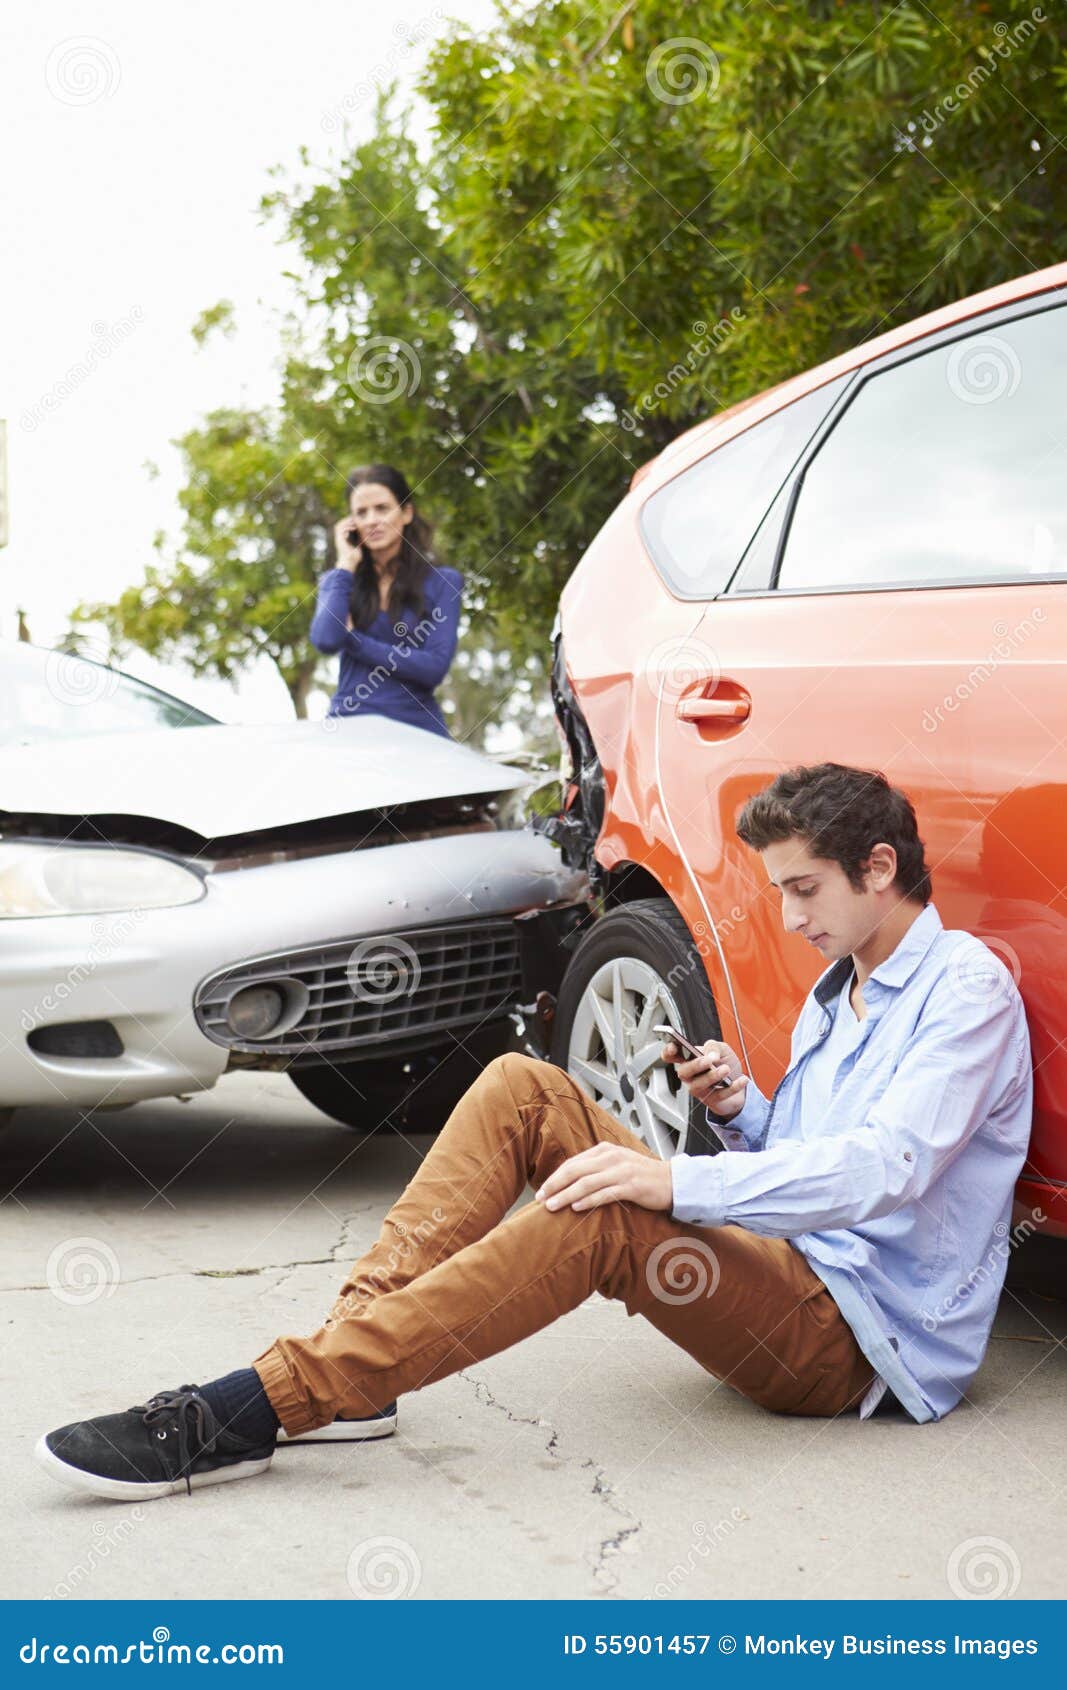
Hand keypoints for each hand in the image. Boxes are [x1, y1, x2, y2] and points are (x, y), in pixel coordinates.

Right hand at [332, 516, 362, 573]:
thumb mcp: (358, 547)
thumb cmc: (354, 558)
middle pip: (339, 525)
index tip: (355, 521)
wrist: (349, 563)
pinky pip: (341, 530)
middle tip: (354, 519)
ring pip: (339, 526)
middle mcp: (339, 538)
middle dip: (346, 520)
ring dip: (346, 522)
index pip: (343, 527)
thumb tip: (366, 537)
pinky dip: (347, 527)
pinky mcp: (339, 540)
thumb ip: (359, 541)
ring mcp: (338, 539)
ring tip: (353, 522)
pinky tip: (353, 528)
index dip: (348, 523)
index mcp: (343, 539)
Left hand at [534, 1141, 673, 1212]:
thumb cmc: (641, 1176)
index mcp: (605, 1150)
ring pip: (586, 1183)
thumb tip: (569, 1181)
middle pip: (575, 1171)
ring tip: (552, 1206)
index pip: (573, 1163)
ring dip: (566, 1194)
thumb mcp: (616, 1165)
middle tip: (540, 1198)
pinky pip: (605, 1193)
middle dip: (555, 1184)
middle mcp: (611, 1157)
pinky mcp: (632, 1186)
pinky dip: (588, 1200)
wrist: (672, 1181)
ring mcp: (622, 1171)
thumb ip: (596, 1169)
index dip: (555, 1177)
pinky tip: (576, 1207)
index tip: (542, 1190)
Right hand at [661, 1037, 748, 1120]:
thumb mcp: (722, 1049)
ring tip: (726, 1069)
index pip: (670, 1056)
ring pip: (699, 1085)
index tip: (674, 1047)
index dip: (668, 1051)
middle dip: (695, 1065)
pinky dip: (732, 1087)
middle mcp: (690, 1075)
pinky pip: (719, 1095)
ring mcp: (699, 1089)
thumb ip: (714, 1046)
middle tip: (709, 1059)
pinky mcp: (711, 1100)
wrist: (739, 1083)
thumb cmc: (725, 1064)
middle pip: (683, 1072)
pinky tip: (742, 1079)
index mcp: (689, 1059)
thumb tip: (711, 1054)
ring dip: (713, 1077)